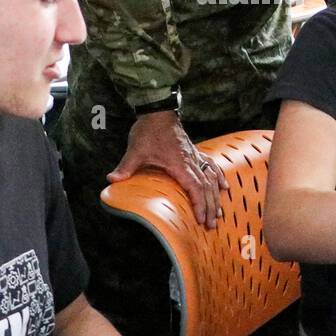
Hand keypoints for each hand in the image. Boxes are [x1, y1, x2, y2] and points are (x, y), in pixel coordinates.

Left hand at [109, 110, 227, 227]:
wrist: (158, 111)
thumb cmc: (148, 131)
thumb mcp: (135, 150)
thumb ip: (126, 167)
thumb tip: (112, 179)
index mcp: (179, 163)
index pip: (194, 187)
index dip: (199, 204)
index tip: (201, 218)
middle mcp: (191, 161)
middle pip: (206, 186)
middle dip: (209, 206)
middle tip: (211, 224)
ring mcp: (194, 156)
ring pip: (211, 178)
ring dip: (216, 196)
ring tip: (218, 213)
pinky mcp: (194, 152)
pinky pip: (211, 165)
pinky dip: (218, 176)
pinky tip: (224, 186)